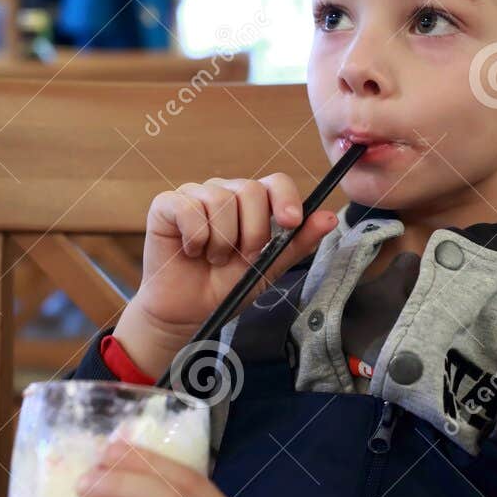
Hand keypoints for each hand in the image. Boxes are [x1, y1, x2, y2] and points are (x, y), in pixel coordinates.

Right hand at [113, 174, 337, 379]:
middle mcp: (225, 193)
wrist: (188, 313)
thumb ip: (297, 243)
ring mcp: (195, 196)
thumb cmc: (226, 287)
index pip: (275, 182)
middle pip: (250, 190)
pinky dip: (195, 237)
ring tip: (213, 258)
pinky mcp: (167, 205)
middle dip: (252, 232)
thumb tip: (330, 218)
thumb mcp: (268, 268)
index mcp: (252, 204)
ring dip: (221, 241)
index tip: (290, 222)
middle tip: (241, 257)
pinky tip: (191, 251)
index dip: (285, 198)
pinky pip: (188, 208)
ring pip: (219, 200)